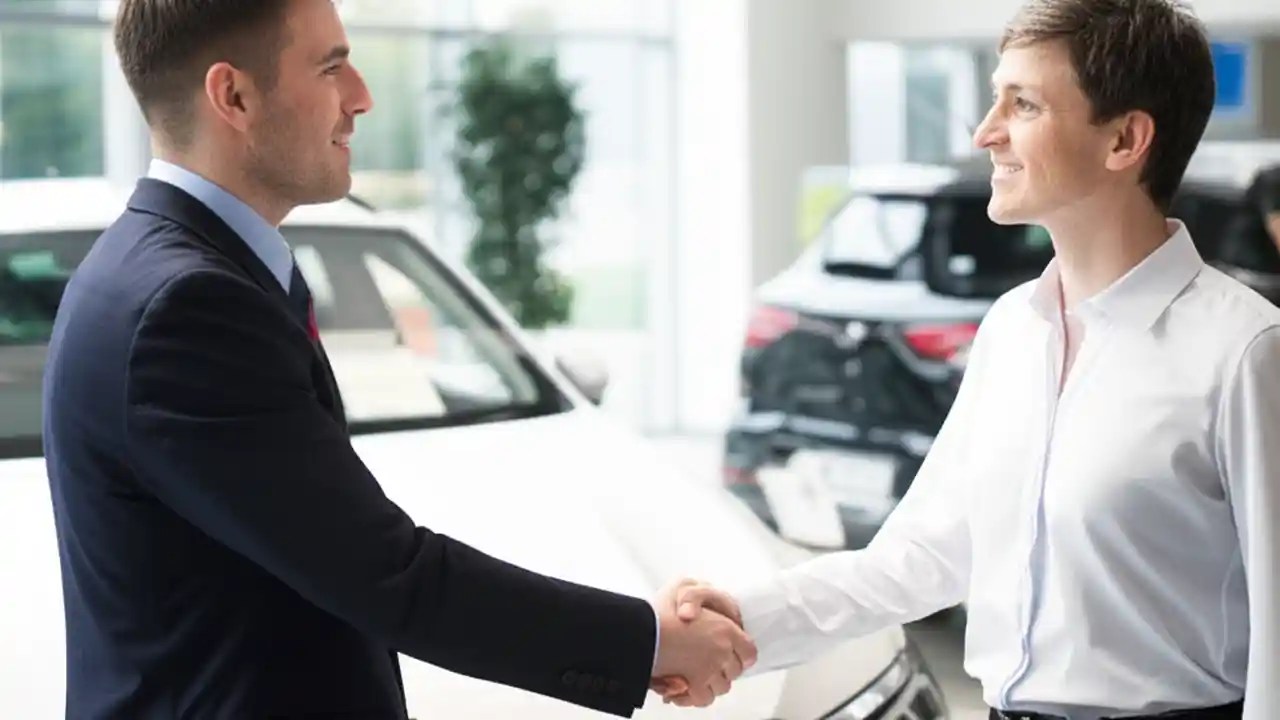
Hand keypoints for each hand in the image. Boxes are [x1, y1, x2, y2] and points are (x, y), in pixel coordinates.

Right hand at [649, 579, 754, 707]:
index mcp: (725, 628)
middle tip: (710, 665)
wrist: (642, 631)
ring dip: (710, 683)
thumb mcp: (683, 588)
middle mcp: (722, 650)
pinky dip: (695, 696)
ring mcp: (710, 668)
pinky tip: (686, 689)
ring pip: (722, 686)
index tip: (733, 657)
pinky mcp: (695, 683)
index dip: (741, 656)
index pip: (749, 651)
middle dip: (724, 670)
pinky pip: (704, 698)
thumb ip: (700, 600)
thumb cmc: (658, 611)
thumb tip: (703, 615)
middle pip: (735, 671)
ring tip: (697, 676)